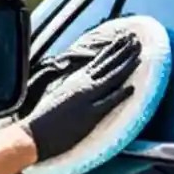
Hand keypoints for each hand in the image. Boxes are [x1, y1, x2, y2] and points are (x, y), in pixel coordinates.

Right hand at [21, 34, 142, 161]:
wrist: (35, 134)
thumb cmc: (45, 119)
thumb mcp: (60, 95)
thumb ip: (73, 88)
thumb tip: (83, 83)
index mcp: (76, 81)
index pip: (99, 61)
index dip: (113, 50)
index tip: (123, 39)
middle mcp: (83, 86)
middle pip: (108, 65)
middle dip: (123, 51)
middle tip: (136, 38)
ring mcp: (87, 99)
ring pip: (111, 78)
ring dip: (126, 65)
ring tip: (139, 53)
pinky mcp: (89, 115)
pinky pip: (108, 103)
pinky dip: (120, 94)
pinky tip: (132, 87)